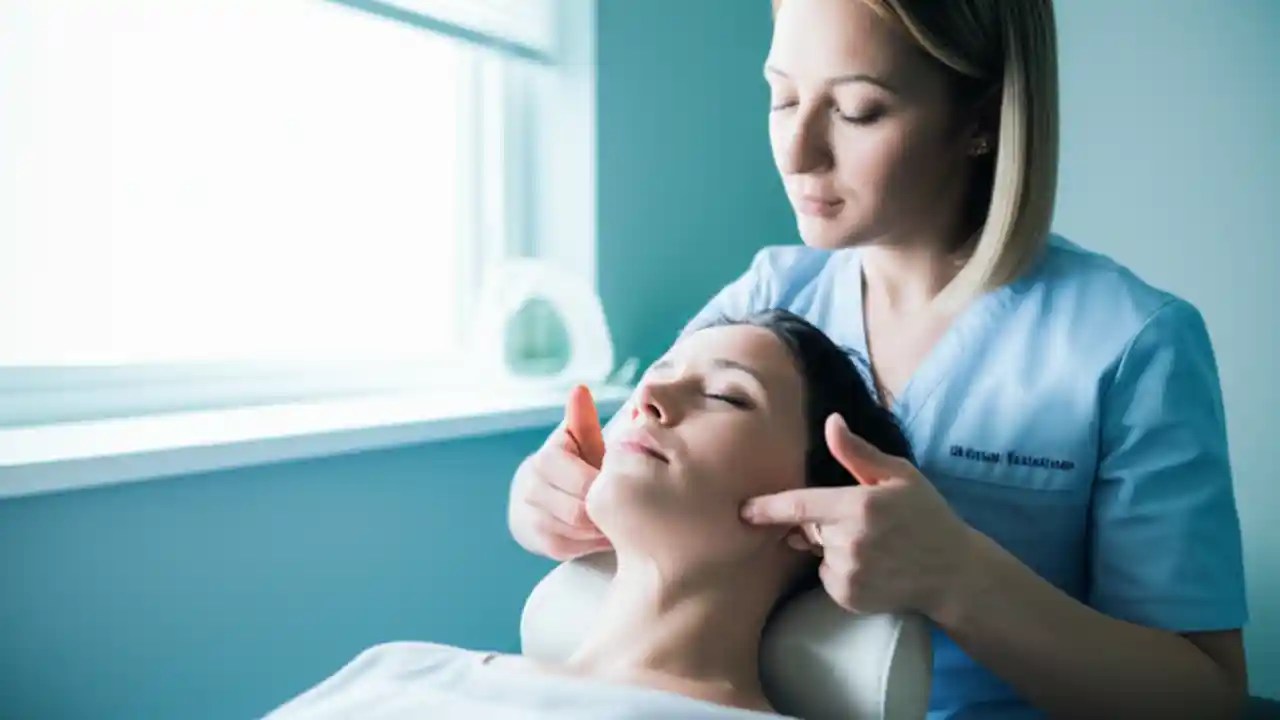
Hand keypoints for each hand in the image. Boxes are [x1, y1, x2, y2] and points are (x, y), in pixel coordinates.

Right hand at [509, 385, 613, 560]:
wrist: (539, 496)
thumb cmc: (571, 464)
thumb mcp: (578, 441)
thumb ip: (582, 420)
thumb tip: (580, 389)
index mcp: (545, 459)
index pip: (582, 482)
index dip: (607, 489)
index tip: (626, 487)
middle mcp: (531, 488)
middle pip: (578, 512)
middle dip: (606, 512)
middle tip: (631, 511)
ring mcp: (530, 517)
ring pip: (575, 532)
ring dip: (601, 529)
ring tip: (622, 521)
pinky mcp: (537, 541)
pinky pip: (569, 547)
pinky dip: (591, 542)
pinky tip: (605, 533)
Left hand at [741, 414, 979, 617]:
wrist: (954, 572)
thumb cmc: (926, 515)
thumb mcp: (899, 475)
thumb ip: (857, 452)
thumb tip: (831, 421)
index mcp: (859, 506)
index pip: (799, 505)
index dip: (768, 507)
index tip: (743, 509)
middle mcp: (850, 542)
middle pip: (810, 528)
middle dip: (820, 523)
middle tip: (857, 521)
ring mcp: (849, 574)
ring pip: (819, 554)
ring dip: (832, 548)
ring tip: (872, 546)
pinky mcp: (849, 598)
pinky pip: (827, 578)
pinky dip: (840, 571)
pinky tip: (871, 566)